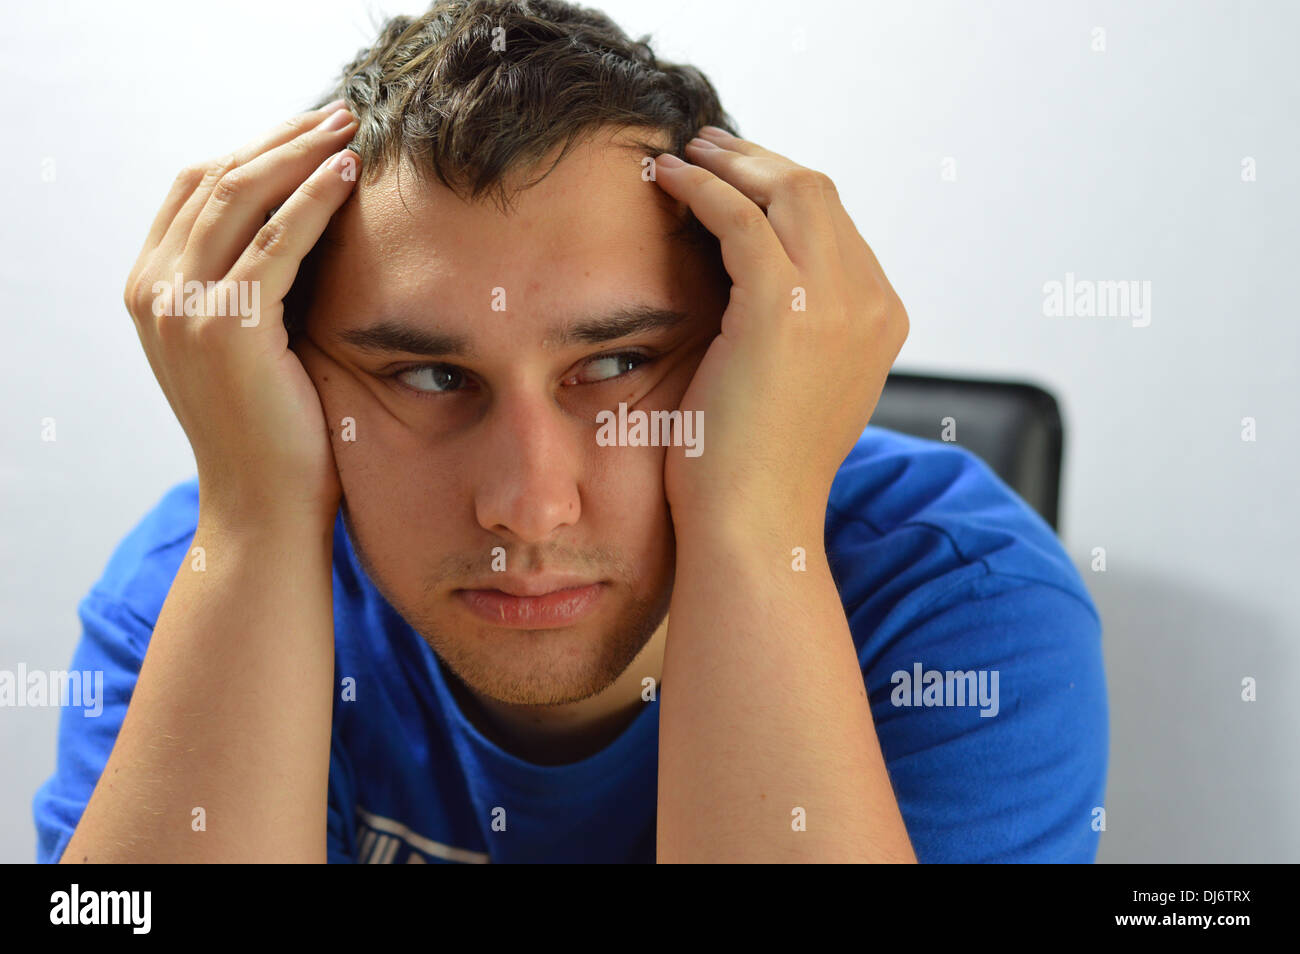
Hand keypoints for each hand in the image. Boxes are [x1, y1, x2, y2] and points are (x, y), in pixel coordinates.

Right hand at [123, 102, 360, 528]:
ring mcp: (182, 306)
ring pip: (244, 197)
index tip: (309, 130)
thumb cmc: (270, 428)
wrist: (262, 505)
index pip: (195, 190)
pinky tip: (349, 174)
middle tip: (340, 113)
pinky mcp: (229, 324)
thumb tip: (298, 220)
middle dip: (282, 139)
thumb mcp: (242, 342)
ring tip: (352, 128)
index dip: (254, 150)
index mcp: (149, 288)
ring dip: (301, 153)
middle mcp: (153, 290)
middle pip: (216, 180)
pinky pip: (279, 240)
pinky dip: (315, 199)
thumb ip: (245, 282)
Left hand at [650, 127, 908, 536]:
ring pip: (788, 192)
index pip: (836, 225)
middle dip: (759, 163)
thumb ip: (799, 324)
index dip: (781, 191)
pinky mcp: (784, 310)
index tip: (735, 177)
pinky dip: (703, 191)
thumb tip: (754, 276)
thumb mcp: (793, 382)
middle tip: (708, 148)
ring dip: (732, 164)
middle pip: (819, 194)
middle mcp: (872, 304)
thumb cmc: (752, 466)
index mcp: (882, 321)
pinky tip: (669, 182)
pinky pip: (742, 218)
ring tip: (685, 156)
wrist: (751, 524)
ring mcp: (836, 305)